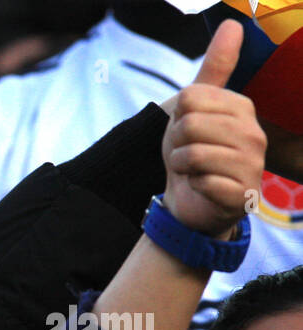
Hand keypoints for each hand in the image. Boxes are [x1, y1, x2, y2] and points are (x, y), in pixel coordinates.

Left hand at [161, 20, 266, 237]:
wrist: (191, 204)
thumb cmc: (192, 155)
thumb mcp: (195, 111)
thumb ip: (214, 70)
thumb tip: (233, 24)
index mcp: (242, 108)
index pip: (190, 97)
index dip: (177, 118)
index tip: (187, 132)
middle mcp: (254, 133)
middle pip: (189, 124)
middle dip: (176, 144)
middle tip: (187, 155)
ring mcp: (252, 164)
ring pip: (194, 154)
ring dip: (181, 166)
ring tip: (192, 171)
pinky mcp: (242, 194)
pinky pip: (202, 181)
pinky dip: (192, 186)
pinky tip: (202, 188)